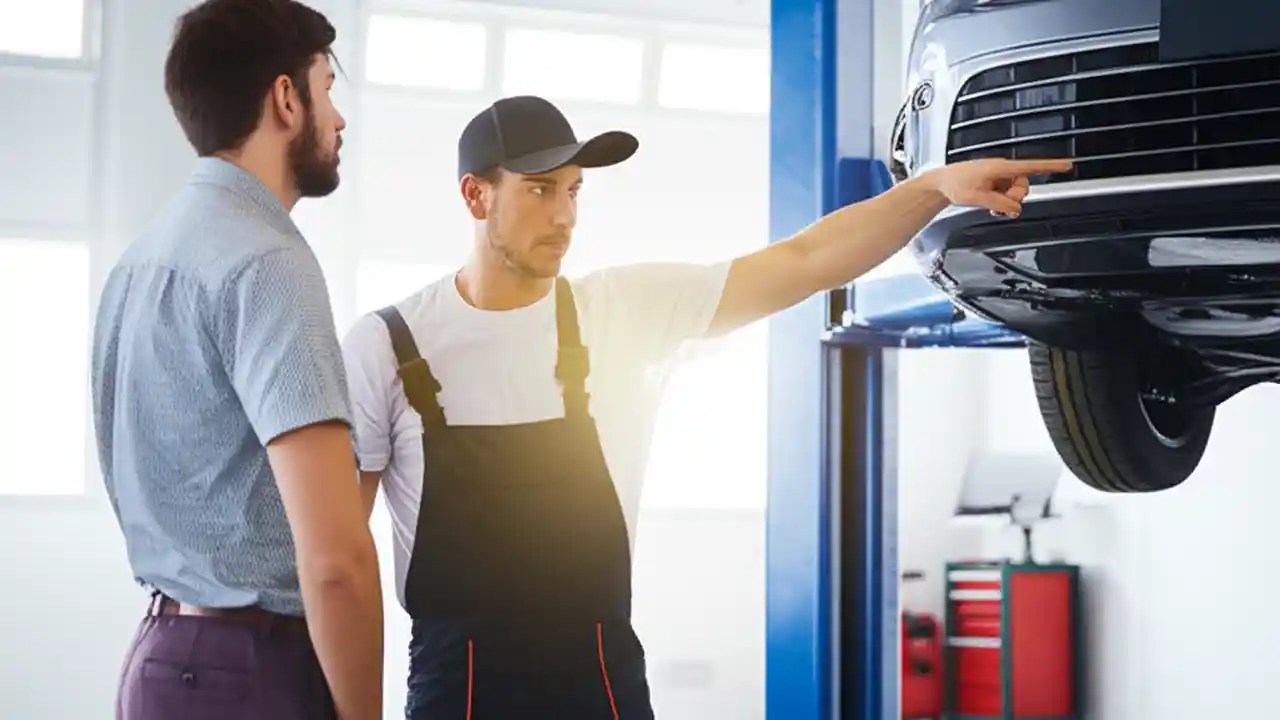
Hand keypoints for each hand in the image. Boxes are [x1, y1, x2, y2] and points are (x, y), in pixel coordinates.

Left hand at [923, 158, 1073, 217]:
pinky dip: (1001, 201)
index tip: (1067, 165)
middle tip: (998, 205)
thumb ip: (999, 203)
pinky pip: (1007, 194)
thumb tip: (1015, 208)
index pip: (1030, 167)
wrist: (940, 183)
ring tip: (990, 205)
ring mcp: (998, 177)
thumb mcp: (977, 197)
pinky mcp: (994, 183)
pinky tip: (990, 205)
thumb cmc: (954, 184)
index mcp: (1000, 167)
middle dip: (1014, 198)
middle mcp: (1001, 170)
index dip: (1050, 166)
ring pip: (1015, 192)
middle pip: (1023, 186)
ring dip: (1006, 202)